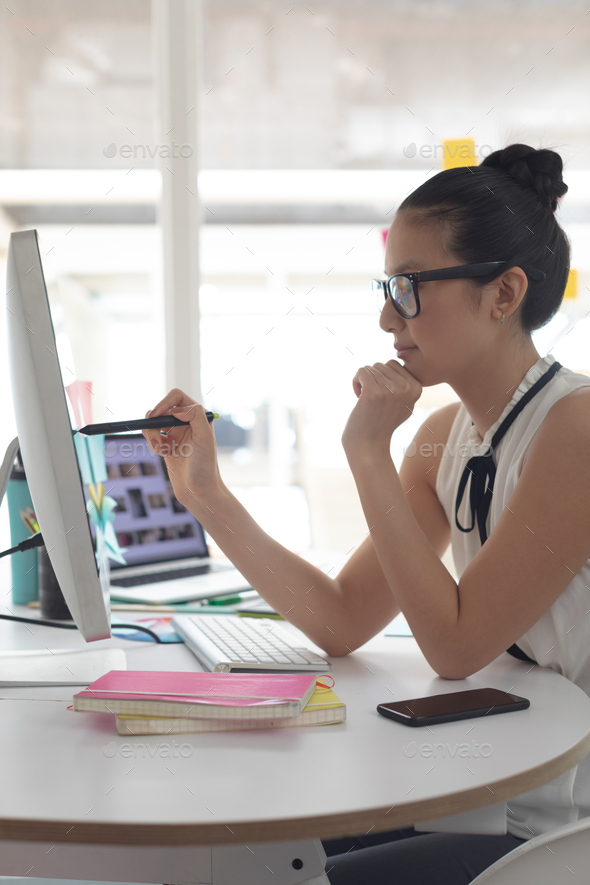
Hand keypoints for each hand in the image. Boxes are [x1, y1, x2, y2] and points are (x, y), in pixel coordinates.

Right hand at [142, 388, 222, 506]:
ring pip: (153, 422)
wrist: (199, 490)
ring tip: (158, 448)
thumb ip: (195, 416)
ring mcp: (176, 433)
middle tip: (156, 438)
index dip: (164, 402)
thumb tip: (177, 409)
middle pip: (162, 409)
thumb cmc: (205, 466)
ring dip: (151, 433)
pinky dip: (152, 443)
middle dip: (154, 422)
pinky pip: (151, 436)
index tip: (156, 415)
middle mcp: (187, 422)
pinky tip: (161, 453)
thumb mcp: (205, 438)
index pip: (177, 397)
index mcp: (198, 416)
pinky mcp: (167, 445)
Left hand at [342, 360, 422, 460]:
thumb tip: (398, 364)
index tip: (382, 395)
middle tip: (372, 399)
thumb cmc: (382, 425)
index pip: (394, 364)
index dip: (383, 378)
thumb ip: (404, 385)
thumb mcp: (403, 404)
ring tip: (366, 400)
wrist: (369, 447)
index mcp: (417, 388)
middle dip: (373, 379)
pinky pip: (361, 371)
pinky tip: (358, 397)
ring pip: (370, 368)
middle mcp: (406, 388)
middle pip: (382, 365)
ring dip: (364, 382)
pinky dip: (356, 382)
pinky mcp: (373, 392)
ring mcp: (390, 390)